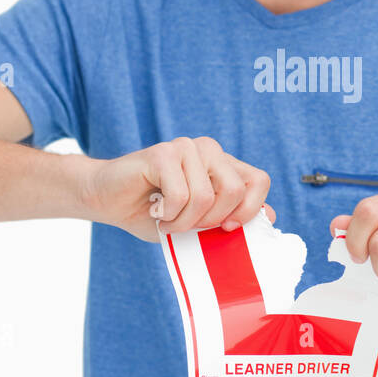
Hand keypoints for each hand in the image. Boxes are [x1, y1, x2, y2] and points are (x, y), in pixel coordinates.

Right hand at [82, 135, 274, 242]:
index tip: (227, 229)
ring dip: (182, 221)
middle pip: (234, 191)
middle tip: (185, 225)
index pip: (259, 181)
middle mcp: (209, 151)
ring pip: (205, 197)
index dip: (249, 209)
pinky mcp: (163, 153)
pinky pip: (180, 195)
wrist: (106, 201)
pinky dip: (166, 215)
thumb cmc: (154, 213)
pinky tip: (154, 211)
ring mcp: (186, 147)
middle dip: (209, 221)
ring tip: (165, 219)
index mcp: (223, 165)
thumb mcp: (198, 223)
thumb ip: (231, 218)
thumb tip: (271, 217)